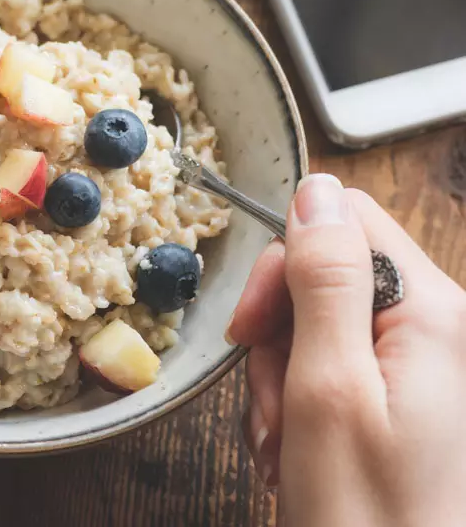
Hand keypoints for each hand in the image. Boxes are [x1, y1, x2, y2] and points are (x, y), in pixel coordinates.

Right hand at [228, 174, 465, 525]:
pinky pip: (317, 367)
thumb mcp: (329, 389)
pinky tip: (292, 450)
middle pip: (322, 276)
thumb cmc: (365, 512)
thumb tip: (315, 189)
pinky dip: (290, 405)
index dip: (285, 266)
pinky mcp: (388, 395)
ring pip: (309, 326)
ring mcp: (410, 364)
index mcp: (431, 312)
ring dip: (277, 381)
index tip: (252, 327)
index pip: (344, 223)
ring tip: (285, 441)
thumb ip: (325, 283)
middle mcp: (430, 327)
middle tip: (275, 403)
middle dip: (276, 336)